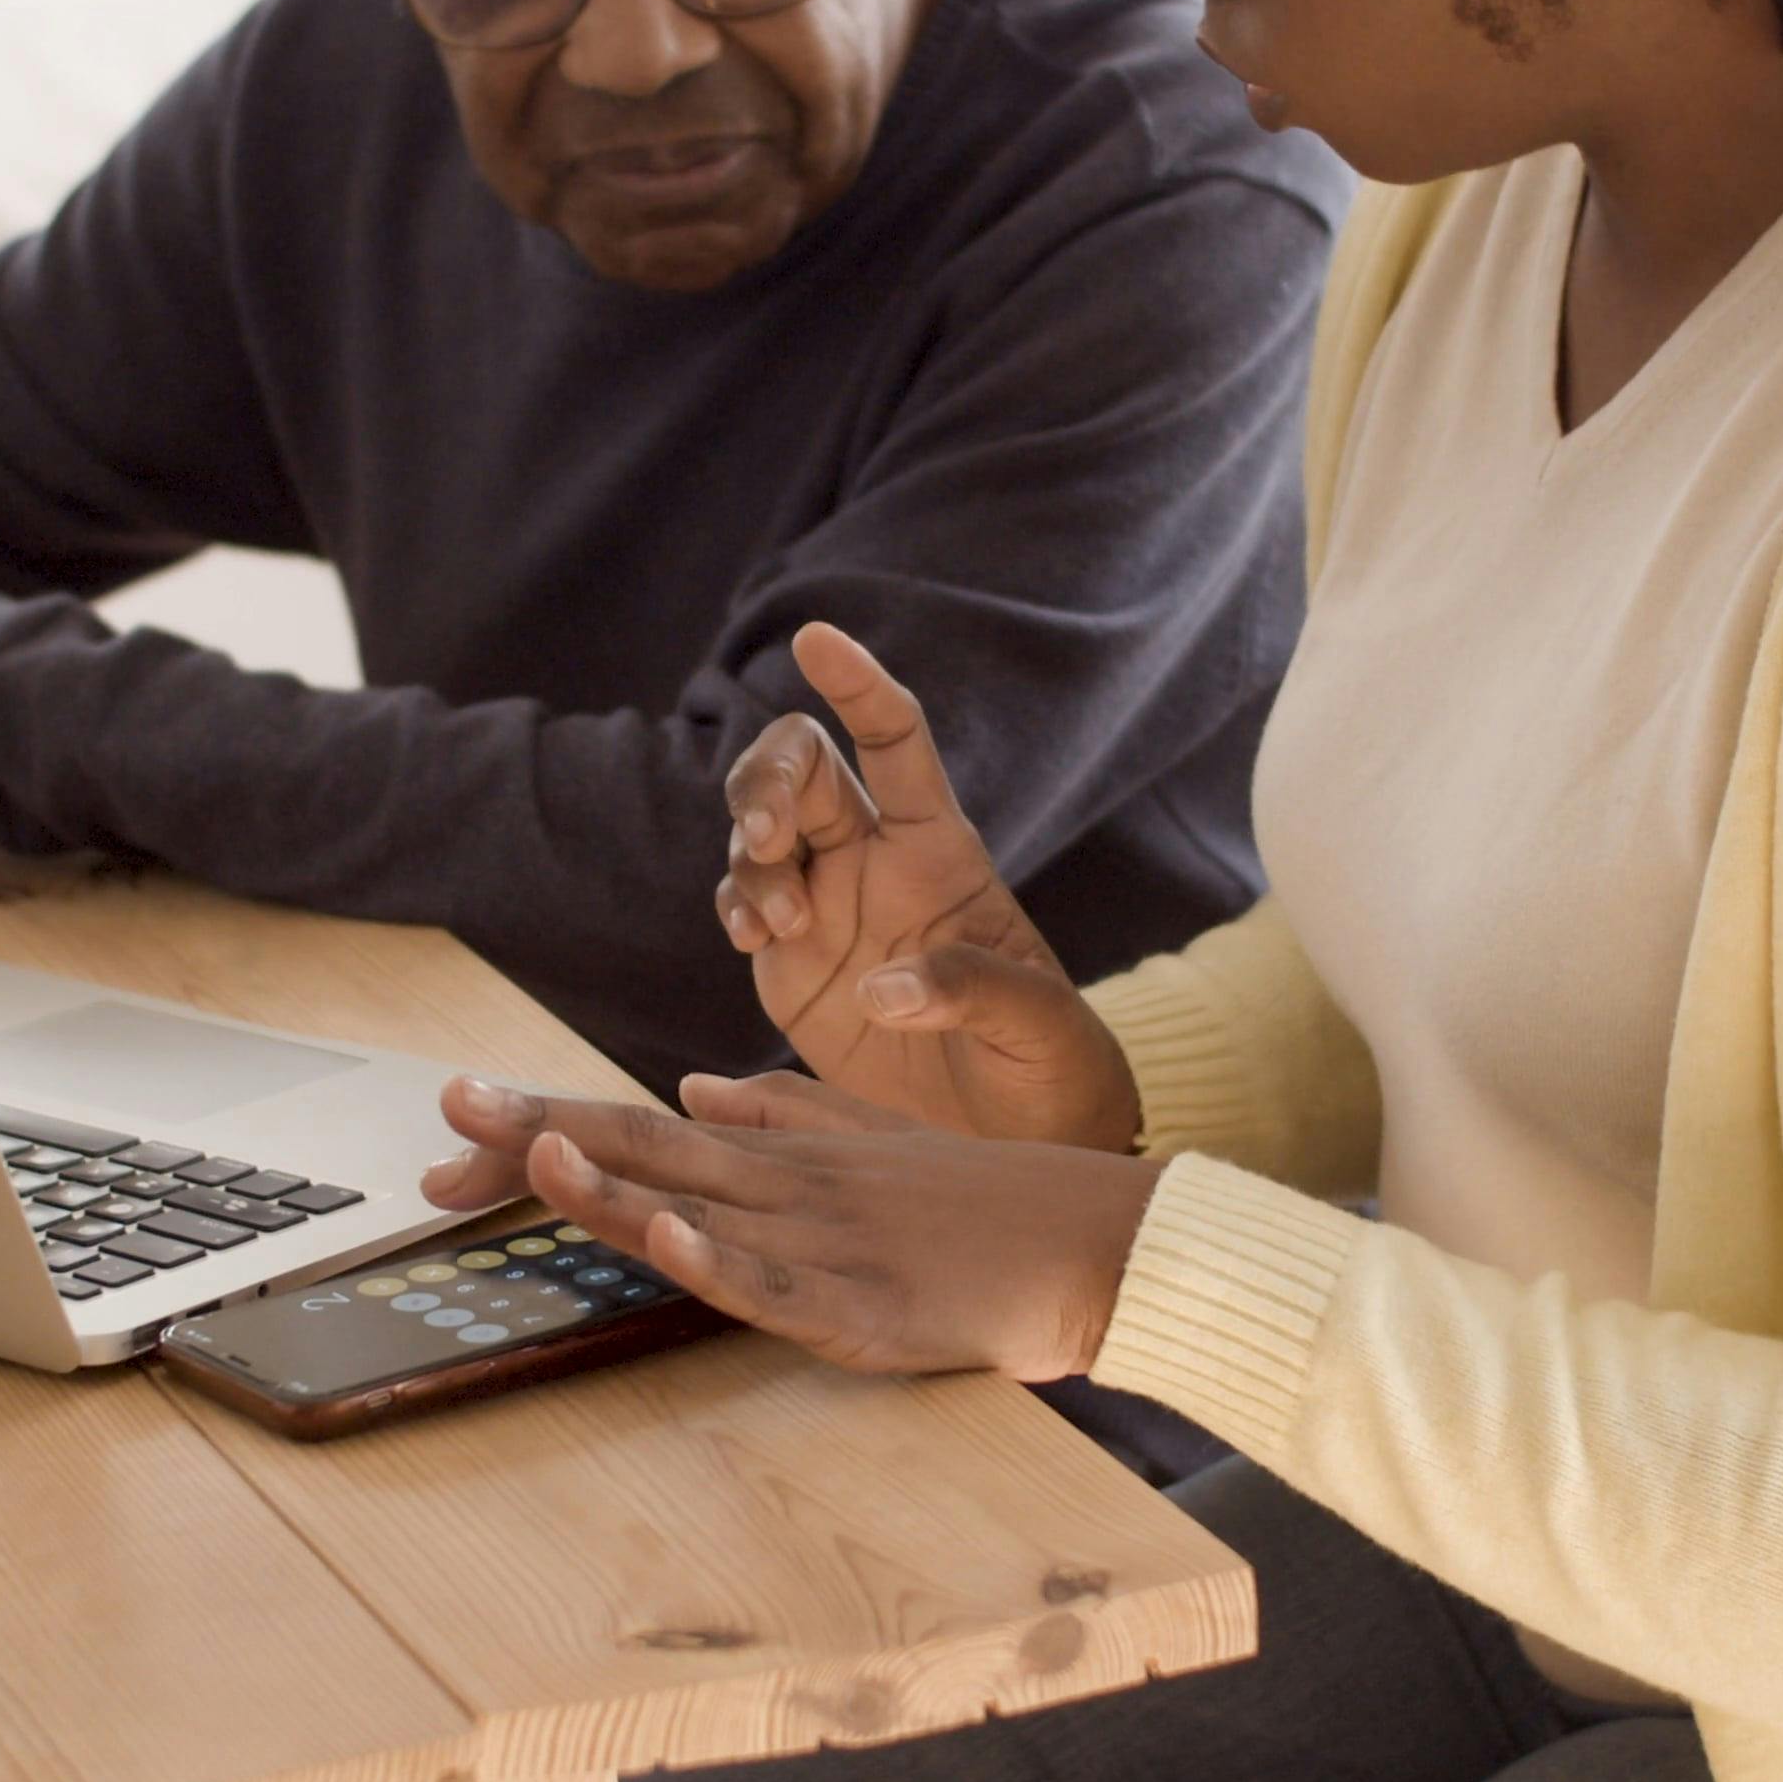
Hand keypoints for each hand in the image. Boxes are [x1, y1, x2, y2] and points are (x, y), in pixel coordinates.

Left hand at [419, 1071, 1158, 1380]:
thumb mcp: (873, 1137)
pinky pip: (782, 1289)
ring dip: (615, 1184)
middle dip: (543, 1132)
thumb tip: (691, 1090)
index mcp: (779, 1156)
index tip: (461, 1100)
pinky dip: (724, 1263)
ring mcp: (826, 1244)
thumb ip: (784, 1112)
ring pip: (702, 1213)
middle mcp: (788, 1188)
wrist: (1092, 1240)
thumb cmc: (983, 1199)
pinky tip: (674, 1237)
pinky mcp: (869, 1308)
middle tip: (449, 1103)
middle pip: (647, 1157)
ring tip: (535, 1152)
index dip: (549, 1118)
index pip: (641, 1130)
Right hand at [719, 624, 1141, 1150]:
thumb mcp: (1041, 1028)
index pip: (895, 741)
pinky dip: (735, 904)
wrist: (1010, 1143)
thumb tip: (885, 984)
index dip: (857, 684)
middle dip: (767, 779)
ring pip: (757, 830)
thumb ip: (974, 992)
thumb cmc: (1048, 1070)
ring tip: (777, 923)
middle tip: (768, 833)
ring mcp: (825, 910)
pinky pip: (740, 903)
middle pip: (801, 769)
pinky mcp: (788, 965)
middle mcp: (875, 863)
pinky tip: (757, 938)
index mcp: (942, 850)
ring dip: (750, 854)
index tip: (815, 638)